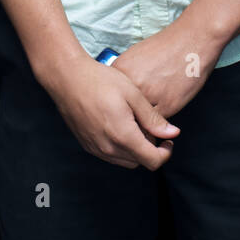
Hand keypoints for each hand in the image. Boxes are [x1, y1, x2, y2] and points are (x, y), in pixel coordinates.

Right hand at [42, 55, 180, 170]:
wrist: (67, 77)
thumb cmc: (100, 81)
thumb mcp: (133, 94)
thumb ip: (153, 118)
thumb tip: (172, 134)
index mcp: (123, 136)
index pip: (153, 161)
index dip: (165, 152)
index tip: (168, 138)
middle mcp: (108, 148)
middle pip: (139, 162)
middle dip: (150, 148)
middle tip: (149, 125)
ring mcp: (95, 148)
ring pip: (124, 160)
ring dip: (135, 149)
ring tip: (134, 123)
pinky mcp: (87, 145)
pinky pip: (110, 155)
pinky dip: (120, 147)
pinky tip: (119, 124)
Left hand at [111, 12, 223, 119]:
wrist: (192, 40)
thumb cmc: (167, 46)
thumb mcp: (137, 55)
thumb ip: (126, 75)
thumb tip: (120, 93)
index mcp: (121, 70)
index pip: (112, 97)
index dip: (118, 107)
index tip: (122, 112)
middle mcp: (132, 83)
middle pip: (124, 112)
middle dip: (129, 119)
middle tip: (136, 121)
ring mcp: (149, 95)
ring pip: (139, 122)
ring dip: (143, 126)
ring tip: (148, 124)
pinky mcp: (168, 105)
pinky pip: (157, 125)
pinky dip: (158, 127)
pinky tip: (161, 120)